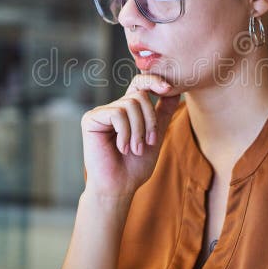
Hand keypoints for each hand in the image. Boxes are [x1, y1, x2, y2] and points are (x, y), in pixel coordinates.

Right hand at [80, 74, 180, 198]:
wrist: (119, 187)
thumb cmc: (135, 166)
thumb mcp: (155, 136)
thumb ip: (163, 113)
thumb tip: (176, 91)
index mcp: (128, 111)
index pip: (140, 84)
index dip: (154, 81)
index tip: (169, 88)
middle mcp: (114, 108)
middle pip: (140, 95)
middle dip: (150, 120)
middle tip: (148, 143)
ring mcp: (101, 112)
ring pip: (131, 104)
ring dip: (139, 130)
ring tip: (134, 149)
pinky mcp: (91, 119)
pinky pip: (117, 114)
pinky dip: (125, 133)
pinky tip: (121, 147)